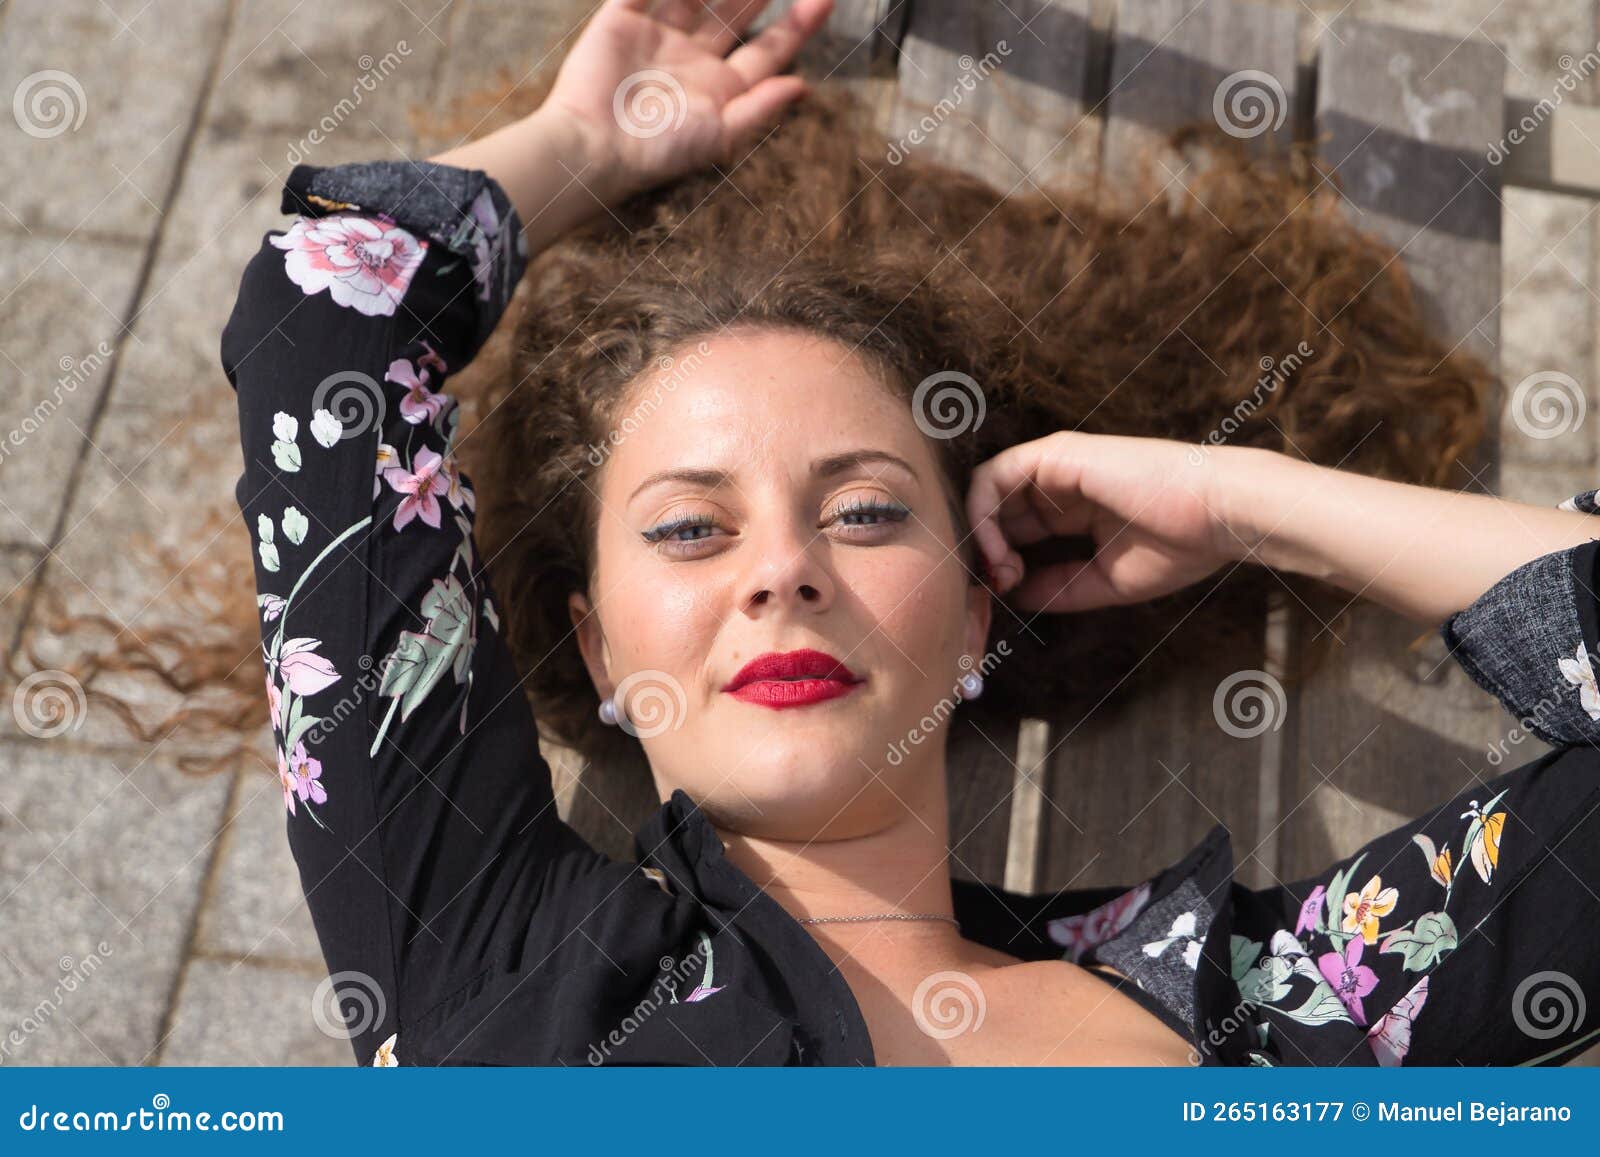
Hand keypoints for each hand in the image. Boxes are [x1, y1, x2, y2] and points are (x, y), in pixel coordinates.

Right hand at [546, 0, 834, 199]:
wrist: (592, 145)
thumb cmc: (658, 151)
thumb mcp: (719, 136)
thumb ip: (761, 108)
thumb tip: (804, 86)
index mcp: (722, 87)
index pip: (771, 48)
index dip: (800, 24)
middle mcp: (695, 57)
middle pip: (740, 10)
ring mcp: (660, 33)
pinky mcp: (623, 16)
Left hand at [966, 432, 1251, 612]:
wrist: (1218, 514)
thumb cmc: (1180, 545)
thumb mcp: (1107, 579)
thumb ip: (1059, 587)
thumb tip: (1016, 598)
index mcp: (1075, 508)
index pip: (1016, 531)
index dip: (1002, 563)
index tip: (1007, 594)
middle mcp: (1060, 482)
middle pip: (997, 511)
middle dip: (985, 552)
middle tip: (994, 587)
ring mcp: (1056, 464)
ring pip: (987, 492)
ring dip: (982, 536)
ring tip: (1000, 573)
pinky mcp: (1054, 455)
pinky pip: (993, 478)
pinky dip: (983, 515)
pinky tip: (1000, 552)